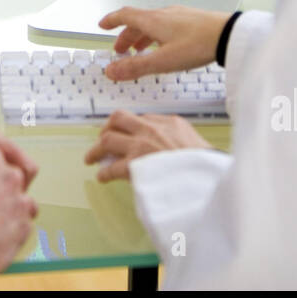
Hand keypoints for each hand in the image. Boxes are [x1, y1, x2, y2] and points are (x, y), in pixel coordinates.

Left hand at [84, 110, 212, 180]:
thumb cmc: (204, 165)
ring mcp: (141, 147)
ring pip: (107, 140)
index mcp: (168, 122)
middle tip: (102, 138)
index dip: (129, 126)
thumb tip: (165, 143)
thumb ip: (177, 136)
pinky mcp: (134, 167)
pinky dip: (104, 173)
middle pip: (118, 119)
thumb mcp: (194, 140)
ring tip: (91, 158)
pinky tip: (102, 177)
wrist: (206, 180)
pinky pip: (111, 168)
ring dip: (96, 150)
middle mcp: (151, 129)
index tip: (124, 133)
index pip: (141, 118)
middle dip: (106, 128)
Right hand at [98, 5, 231, 80]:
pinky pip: (167, 25)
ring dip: (142, 36)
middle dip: (126, 36)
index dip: (111, 20)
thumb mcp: (162, 61)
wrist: (229, 35)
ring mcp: (179, 16)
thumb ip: (135, 67)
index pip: (125, 15)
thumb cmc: (199, 44)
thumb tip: (112, 71)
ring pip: (153, 24)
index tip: (102, 25)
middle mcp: (164, 14)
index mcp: (153, 20)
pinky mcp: (192, 20)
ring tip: (141, 50)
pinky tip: (166, 46)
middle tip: (121, 50)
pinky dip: (157, 35)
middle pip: (138, 21)